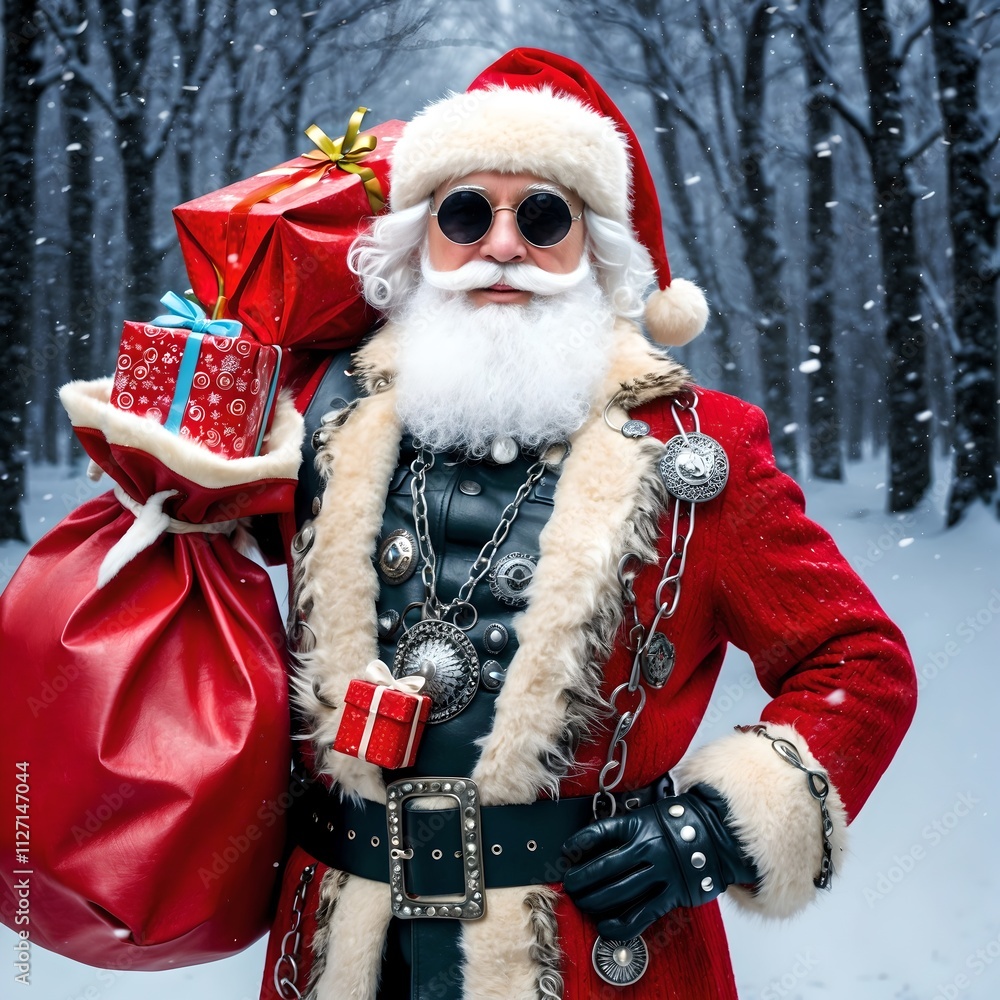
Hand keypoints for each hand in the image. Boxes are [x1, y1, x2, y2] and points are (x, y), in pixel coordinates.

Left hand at [562, 784, 757, 939]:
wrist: (717, 833)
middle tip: (570, 885)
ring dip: (595, 901)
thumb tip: (593, 842)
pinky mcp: (673, 894)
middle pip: (605, 867)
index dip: (580, 842)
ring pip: (620, 892)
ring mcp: (661, 872)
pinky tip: (605, 927)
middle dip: (582, 880)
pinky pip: (642, 914)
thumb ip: (626, 826)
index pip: (601, 831)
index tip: (567, 850)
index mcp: (640, 823)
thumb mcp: (650, 812)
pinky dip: (621, 924)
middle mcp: (648, 847)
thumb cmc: (678, 822)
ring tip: (582, 903)